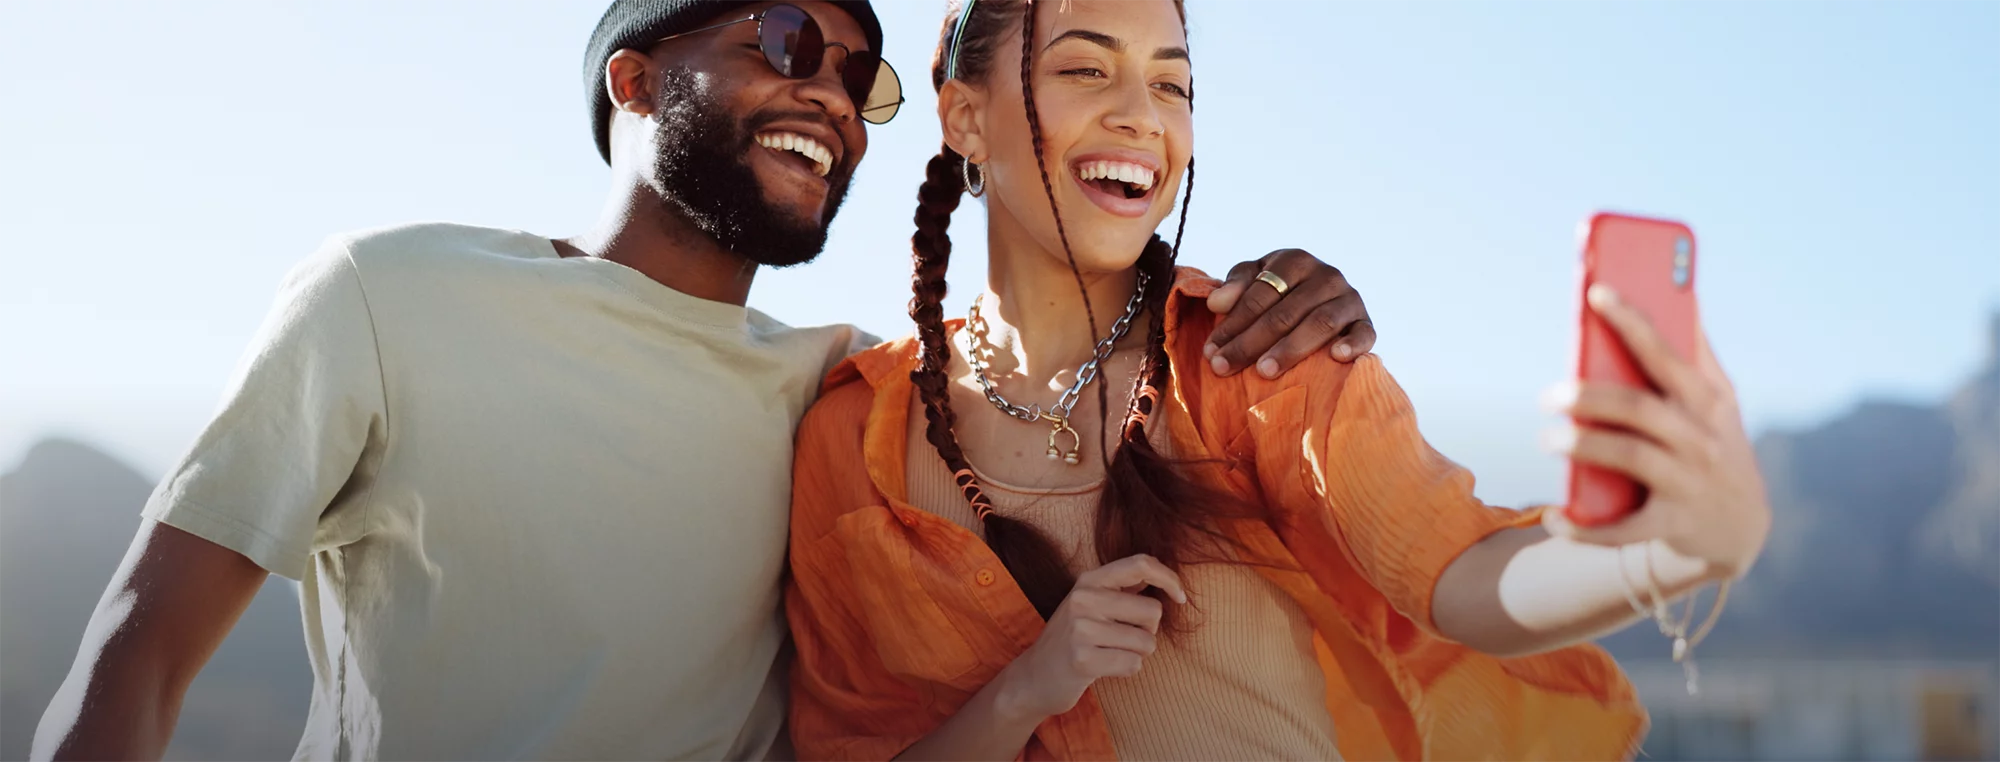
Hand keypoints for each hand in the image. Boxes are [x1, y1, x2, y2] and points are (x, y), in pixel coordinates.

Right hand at [995, 555, 1186, 720]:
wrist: (1035, 676)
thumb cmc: (1073, 639)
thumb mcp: (1090, 603)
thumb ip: (1121, 588)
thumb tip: (1161, 574)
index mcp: (1089, 580)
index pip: (1141, 564)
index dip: (1169, 579)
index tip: (1180, 598)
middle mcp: (1084, 599)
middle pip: (1153, 611)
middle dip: (1148, 631)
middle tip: (1123, 638)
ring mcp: (1081, 629)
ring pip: (1147, 642)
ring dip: (1138, 653)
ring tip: (1111, 653)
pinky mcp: (1083, 660)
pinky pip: (1134, 664)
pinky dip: (1128, 669)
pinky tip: (1105, 667)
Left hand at [1203, 248, 1376, 377]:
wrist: (1321, 298)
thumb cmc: (1279, 291)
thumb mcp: (1254, 279)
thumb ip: (1235, 286)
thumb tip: (1216, 304)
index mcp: (1295, 261)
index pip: (1259, 295)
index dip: (1232, 324)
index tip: (1210, 352)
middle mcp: (1326, 275)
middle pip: (1284, 313)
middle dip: (1249, 343)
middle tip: (1224, 368)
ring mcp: (1349, 298)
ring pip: (1319, 323)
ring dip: (1290, 349)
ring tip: (1264, 372)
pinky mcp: (1365, 322)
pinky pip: (1364, 334)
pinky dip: (1353, 344)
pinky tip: (1336, 357)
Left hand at [1541, 285, 1771, 579]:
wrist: (1743, 527)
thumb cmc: (1716, 444)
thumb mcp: (1718, 400)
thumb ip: (1697, 352)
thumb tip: (1682, 290)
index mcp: (1705, 399)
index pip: (1665, 352)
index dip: (1632, 321)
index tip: (1596, 293)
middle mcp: (1700, 437)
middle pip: (1639, 408)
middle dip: (1589, 398)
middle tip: (1548, 396)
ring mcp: (1688, 481)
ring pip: (1631, 458)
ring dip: (1583, 447)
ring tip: (1549, 440)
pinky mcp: (1673, 524)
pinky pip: (1625, 527)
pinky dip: (1586, 526)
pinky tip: (1555, 516)